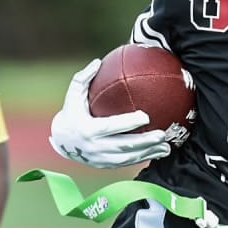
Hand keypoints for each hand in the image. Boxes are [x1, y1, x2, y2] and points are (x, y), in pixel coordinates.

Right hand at [48, 59, 171, 168]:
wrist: (61, 141)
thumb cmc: (71, 113)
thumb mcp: (73, 95)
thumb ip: (83, 78)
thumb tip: (98, 61)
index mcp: (88, 129)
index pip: (111, 126)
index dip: (128, 122)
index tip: (146, 116)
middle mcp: (94, 147)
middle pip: (123, 145)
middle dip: (144, 142)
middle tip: (162, 134)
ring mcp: (100, 159)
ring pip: (127, 158)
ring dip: (148, 153)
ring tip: (166, 147)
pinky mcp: (105, 165)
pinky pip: (126, 163)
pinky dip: (143, 158)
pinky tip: (158, 152)